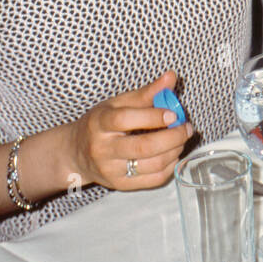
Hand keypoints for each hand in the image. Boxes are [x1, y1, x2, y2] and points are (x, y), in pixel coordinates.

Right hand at [69, 72, 192, 189]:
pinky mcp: (120, 185)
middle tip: (186, 128)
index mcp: (100, 123)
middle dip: (172, 137)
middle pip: (143, 147)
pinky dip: (170, 166)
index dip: (153, 116)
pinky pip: (153, 179)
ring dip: (175, 151)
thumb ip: (146, 92)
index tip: (174, 114)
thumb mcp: (117, 104)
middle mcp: (102, 149)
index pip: (125, 119)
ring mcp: (110, 170)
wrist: (76, 153)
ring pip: (152, 165)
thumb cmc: (100, 124)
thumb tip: (171, 76)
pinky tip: (172, 154)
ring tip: (181, 139)